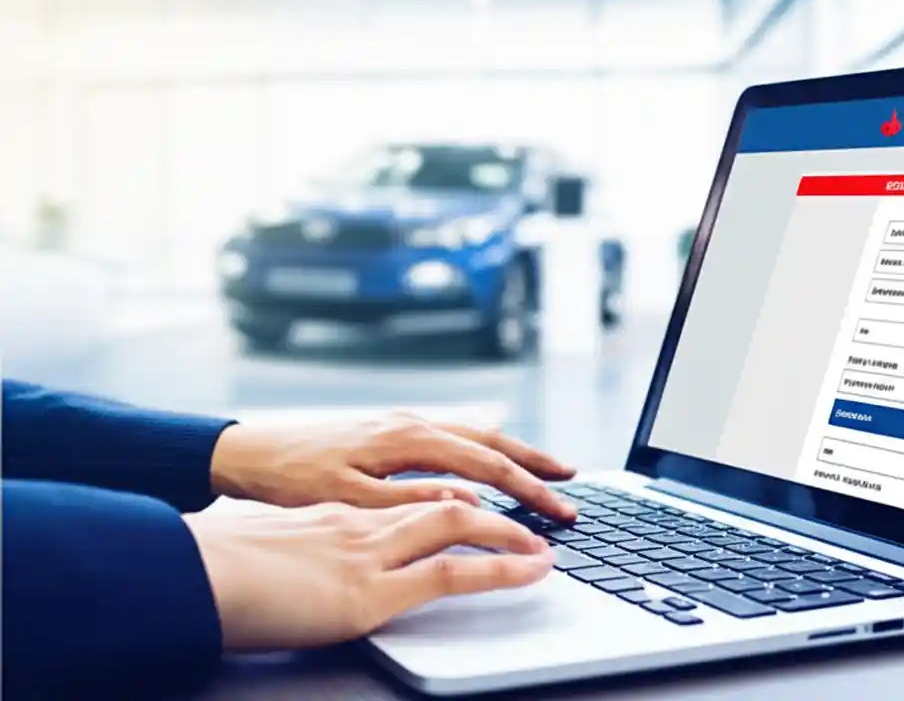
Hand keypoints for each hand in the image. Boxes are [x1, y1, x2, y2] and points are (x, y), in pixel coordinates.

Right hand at [185, 500, 553, 649]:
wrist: (188, 573)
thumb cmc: (227, 560)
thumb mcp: (289, 532)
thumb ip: (335, 529)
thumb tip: (362, 536)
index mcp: (345, 502)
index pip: (425, 476)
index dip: (476, 477)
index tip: (512, 482)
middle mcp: (364, 512)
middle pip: (453, 484)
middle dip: (512, 489)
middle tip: (554, 501)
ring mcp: (368, 546)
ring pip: (459, 519)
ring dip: (512, 526)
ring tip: (548, 536)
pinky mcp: (367, 588)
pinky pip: (446, 568)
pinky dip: (494, 564)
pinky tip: (525, 565)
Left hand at [210, 412, 576, 519]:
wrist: (247, 452)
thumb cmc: (291, 478)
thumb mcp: (349, 499)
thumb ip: (410, 499)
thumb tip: (466, 496)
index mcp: (407, 438)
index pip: (486, 464)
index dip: (528, 489)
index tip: (560, 510)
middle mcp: (412, 422)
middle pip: (491, 440)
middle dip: (535, 464)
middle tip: (573, 484)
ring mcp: (403, 422)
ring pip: (475, 433)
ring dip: (515, 452)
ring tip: (548, 468)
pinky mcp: (391, 429)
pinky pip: (454, 433)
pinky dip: (486, 445)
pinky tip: (492, 451)